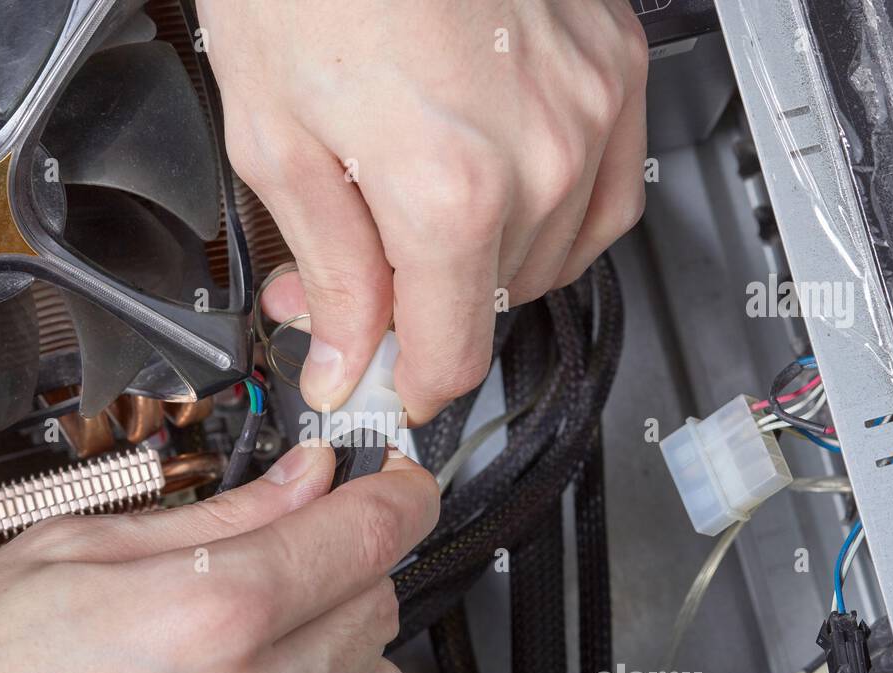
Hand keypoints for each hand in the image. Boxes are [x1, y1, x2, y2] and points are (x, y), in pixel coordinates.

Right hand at [0, 445, 438, 672]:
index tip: (391, 477)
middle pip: (378, 602)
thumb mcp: (68, 552)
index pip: (368, 533)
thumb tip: (295, 483)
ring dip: (343, 638)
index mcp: (213, 612)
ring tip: (269, 621)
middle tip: (294, 538)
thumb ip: (213, 515)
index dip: (395, 489)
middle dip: (349, 557)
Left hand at [200, 0, 647, 421]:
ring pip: (555, 258)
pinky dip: (558, 219)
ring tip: (418, 214)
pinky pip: (609, 195)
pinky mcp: (615, 68)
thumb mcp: (277, 139)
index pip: (451, 353)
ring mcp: (592, 108)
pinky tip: (507, 197)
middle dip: (421, 309)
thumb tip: (347, 357)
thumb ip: (331, 270)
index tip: (385, 382)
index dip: (409, 384)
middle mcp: (541, 158)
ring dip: (487, 263)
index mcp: (449, 190)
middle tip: (357, 270)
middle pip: (496, 307)